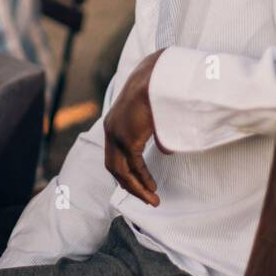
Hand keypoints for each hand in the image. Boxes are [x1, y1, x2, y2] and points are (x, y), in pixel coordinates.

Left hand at [103, 49, 166, 206]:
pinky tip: (152, 187)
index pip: (115, 154)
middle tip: (144, 197)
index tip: (138, 183)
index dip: (125, 171)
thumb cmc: (159, 88)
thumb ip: (156, 131)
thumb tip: (164, 150)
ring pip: (121, 171)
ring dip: (136, 187)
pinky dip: (142, 179)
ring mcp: (117, 134)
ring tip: (151, 199)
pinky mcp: (127, 138)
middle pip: (114, 166)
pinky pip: (133, 166)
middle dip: (129, 185)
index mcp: (114, 121)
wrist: (157, 75)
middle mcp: (111, 129)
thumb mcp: (155, 111)